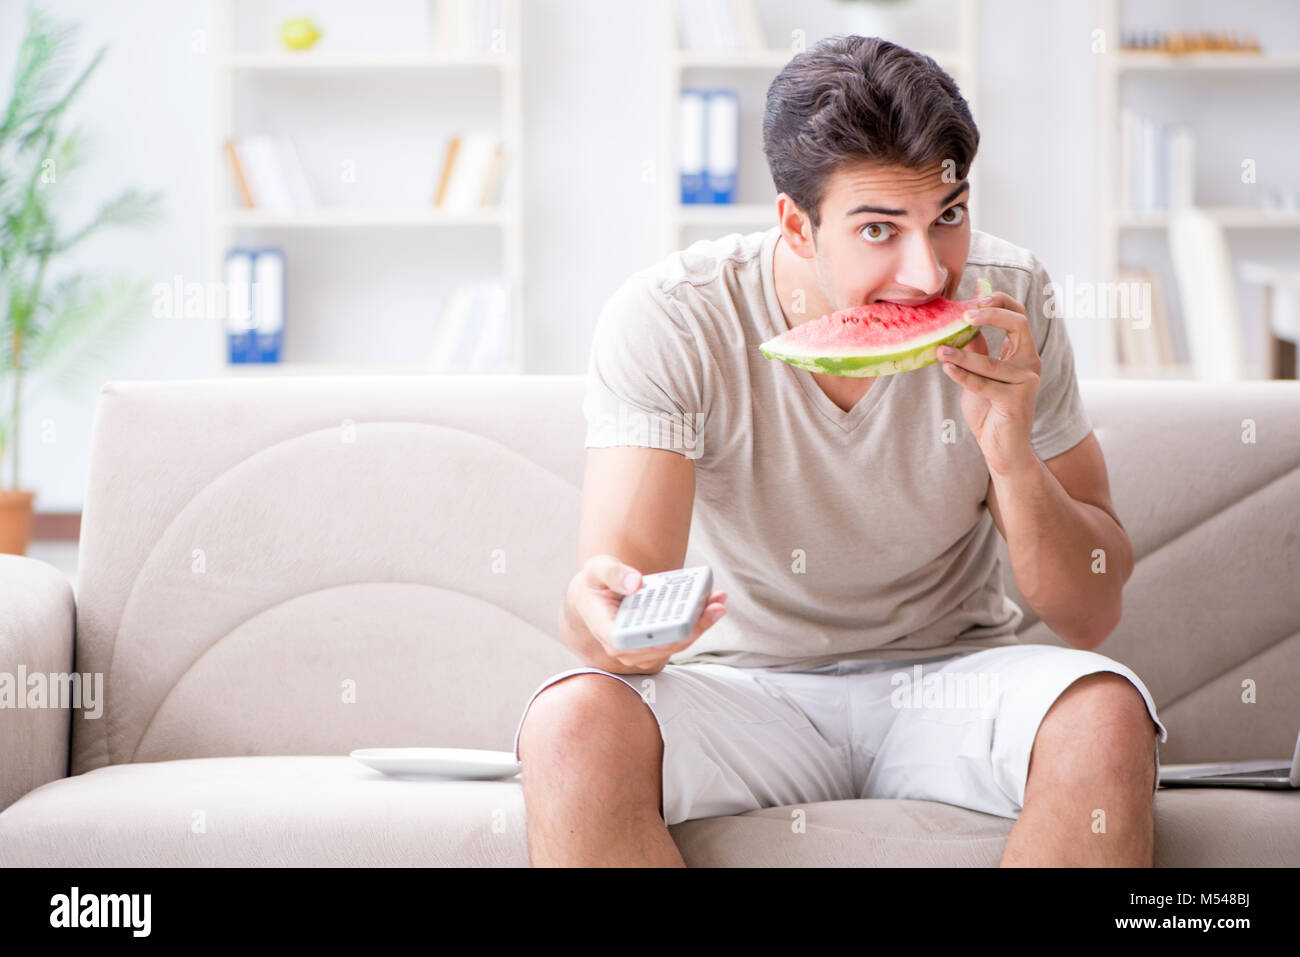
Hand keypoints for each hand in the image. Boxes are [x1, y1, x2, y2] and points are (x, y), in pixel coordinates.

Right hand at [571, 554, 727, 674]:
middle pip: (663, 646)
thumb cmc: (595, 584)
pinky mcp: (655, 645)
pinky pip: (679, 637)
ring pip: (676, 644)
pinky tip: (711, 602)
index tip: (681, 626)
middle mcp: (625, 648)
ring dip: (701, 625)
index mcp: (606, 631)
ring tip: (718, 601)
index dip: (657, 639)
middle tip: (716, 606)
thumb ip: (613, 574)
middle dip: (693, 628)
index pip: (631, 643)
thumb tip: (636, 582)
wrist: (593, 599)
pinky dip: (697, 622)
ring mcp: (641, 651)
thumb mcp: (597, 570)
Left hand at [937, 282, 1042, 477]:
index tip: (975, 296)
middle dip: (991, 313)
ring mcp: (1026, 382)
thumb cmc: (990, 411)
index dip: (999, 301)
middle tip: (964, 314)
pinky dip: (962, 375)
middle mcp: (1030, 364)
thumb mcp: (980, 375)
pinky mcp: (1016, 400)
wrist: (1002, 448)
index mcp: (1023, 353)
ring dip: (961, 355)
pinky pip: (983, 384)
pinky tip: (946, 367)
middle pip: (1019, 324)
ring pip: (991, 361)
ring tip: (939, 349)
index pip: (1018, 316)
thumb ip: (977, 351)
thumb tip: (964, 323)